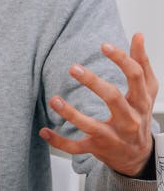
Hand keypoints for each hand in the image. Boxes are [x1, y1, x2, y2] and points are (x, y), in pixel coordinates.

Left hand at [39, 33, 158, 176]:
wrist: (138, 155)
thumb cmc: (139, 115)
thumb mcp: (146, 90)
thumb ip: (141, 63)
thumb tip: (138, 35)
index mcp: (141, 101)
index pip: (136, 77)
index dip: (121, 60)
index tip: (104, 45)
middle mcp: (129, 120)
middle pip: (113, 98)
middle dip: (93, 83)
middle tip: (73, 68)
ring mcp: (112, 136)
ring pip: (91, 126)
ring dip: (70, 113)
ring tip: (53, 99)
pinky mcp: (97, 148)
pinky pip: (77, 147)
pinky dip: (59, 142)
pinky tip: (44, 131)